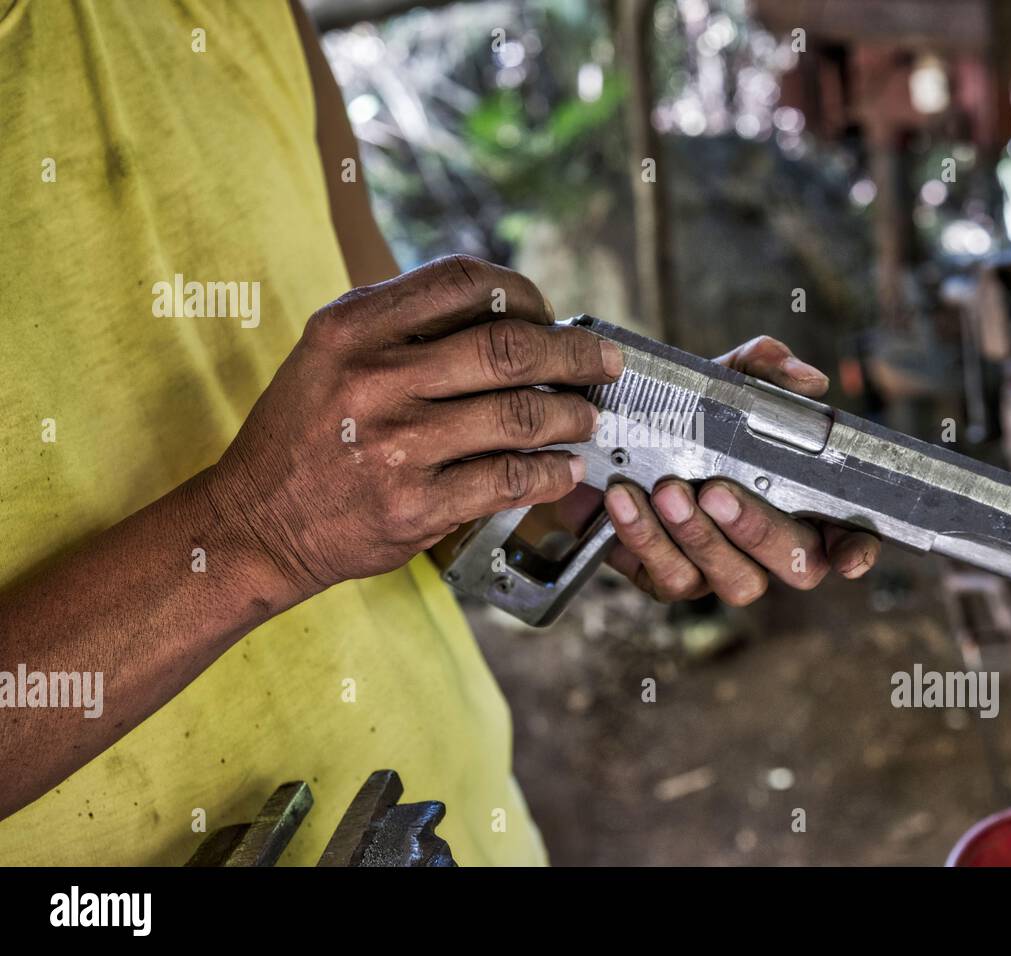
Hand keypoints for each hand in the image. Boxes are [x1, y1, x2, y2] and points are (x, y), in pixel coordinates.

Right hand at [208, 255, 620, 598]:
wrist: (254, 522)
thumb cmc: (305, 432)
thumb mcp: (331, 353)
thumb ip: (404, 325)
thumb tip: (510, 315)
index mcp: (353, 328)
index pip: (464, 282)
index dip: (524, 292)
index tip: (548, 313)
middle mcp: (374, 378)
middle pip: (509, 348)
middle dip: (574, 354)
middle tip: (603, 365)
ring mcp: (395, 445)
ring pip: (519, 416)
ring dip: (570, 416)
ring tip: (584, 419)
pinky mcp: (413, 506)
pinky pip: (508, 480)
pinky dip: (550, 473)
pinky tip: (563, 469)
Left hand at [565, 336, 879, 606]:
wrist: (605, 433)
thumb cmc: (684, 414)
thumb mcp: (723, 382)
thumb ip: (765, 369)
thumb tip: (807, 379)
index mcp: (798, 502)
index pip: (847, 536)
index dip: (856, 550)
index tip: (848, 556)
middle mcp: (769, 545)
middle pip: (797, 565)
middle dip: (758, 530)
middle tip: (717, 491)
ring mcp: (722, 568)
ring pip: (735, 580)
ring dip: (700, 537)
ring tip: (666, 490)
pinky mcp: (670, 578)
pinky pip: (669, 575)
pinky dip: (646, 536)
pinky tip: (626, 498)